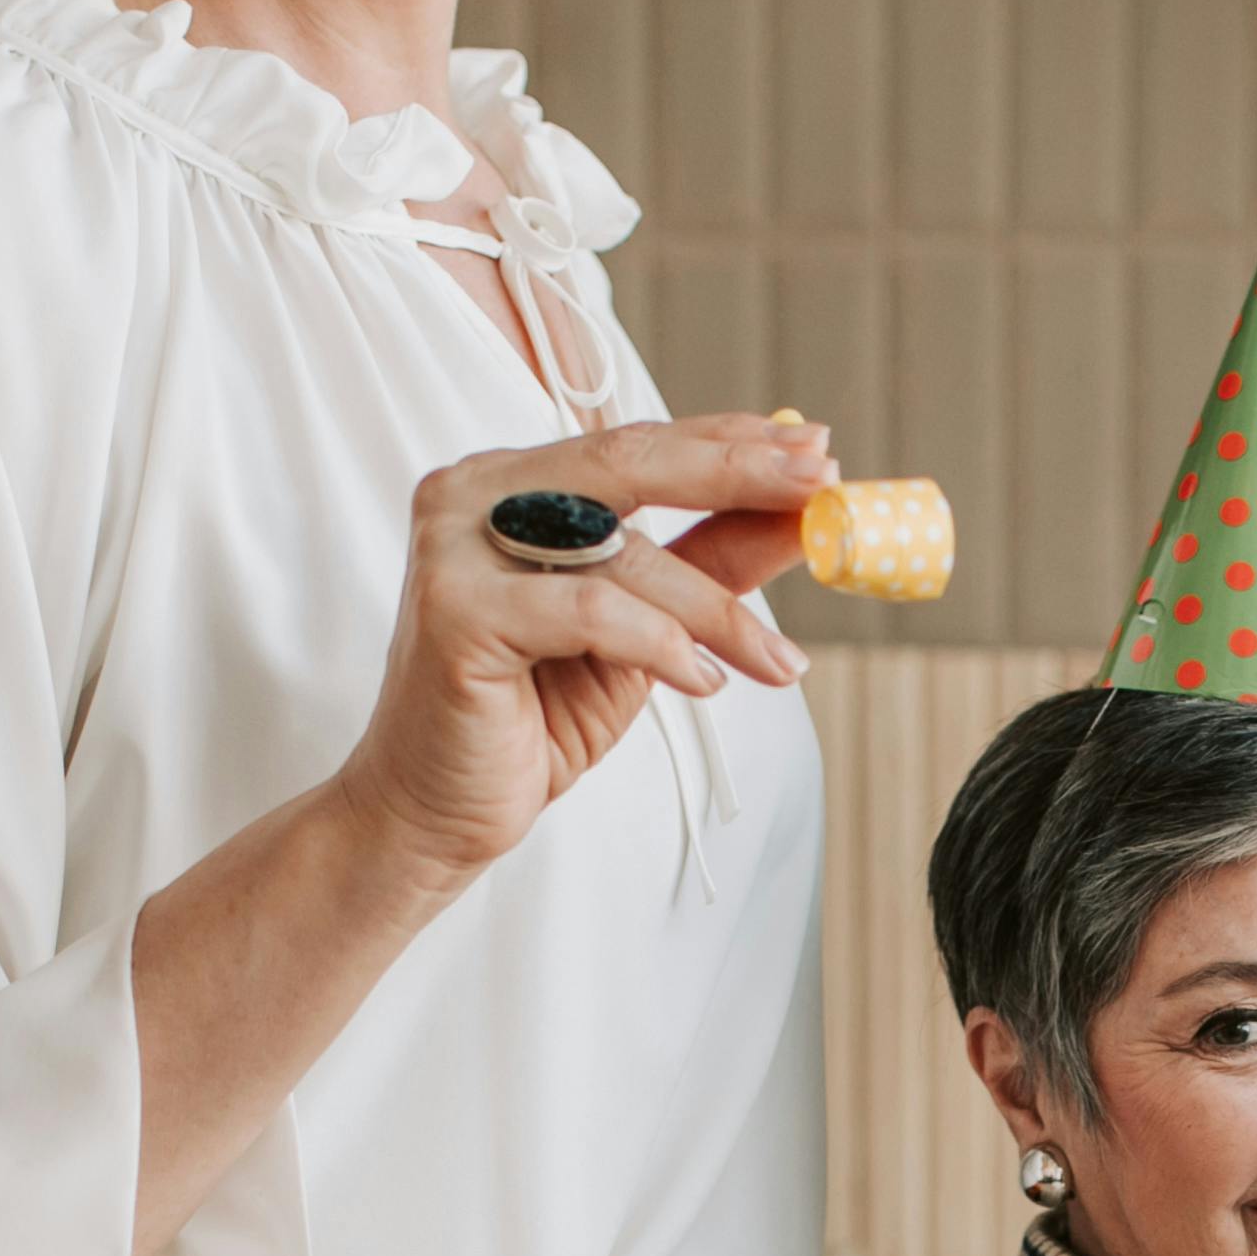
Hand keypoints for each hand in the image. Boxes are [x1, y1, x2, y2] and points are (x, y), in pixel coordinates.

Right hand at [337, 416, 830, 881]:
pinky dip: (659, 645)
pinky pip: (588, 610)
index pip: (636, 444)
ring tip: (777, 663)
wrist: (435, 812)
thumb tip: (799, 517)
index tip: (816, 452)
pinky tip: (701, 682)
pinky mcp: (455, 611)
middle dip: (738, 475)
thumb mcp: (642, 634)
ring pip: (622, 552)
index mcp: (511, 482)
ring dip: (718, 610)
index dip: (730, 443)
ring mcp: (454, 546)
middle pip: (630, 462)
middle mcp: (473, 494)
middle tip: (821, 488)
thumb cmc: (532, 716)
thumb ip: (706, 566)